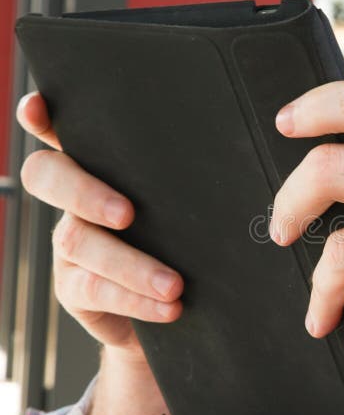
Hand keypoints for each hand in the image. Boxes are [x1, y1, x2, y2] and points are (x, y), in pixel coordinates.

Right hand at [16, 92, 183, 362]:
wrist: (183, 306)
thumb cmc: (190, 238)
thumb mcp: (190, 204)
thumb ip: (189, 177)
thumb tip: (233, 152)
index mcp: (102, 165)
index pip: (60, 129)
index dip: (41, 117)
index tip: (39, 107)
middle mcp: (74, 197)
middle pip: (46, 176)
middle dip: (83, 192)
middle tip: (128, 214)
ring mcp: (70, 241)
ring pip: (77, 241)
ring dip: (131, 264)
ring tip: (175, 285)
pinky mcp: (74, 287)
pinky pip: (94, 289)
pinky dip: (136, 299)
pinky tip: (170, 307)